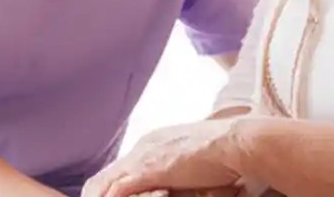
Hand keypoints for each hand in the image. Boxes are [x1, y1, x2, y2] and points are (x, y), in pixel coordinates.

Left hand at [83, 121, 241, 196]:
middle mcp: (143, 147)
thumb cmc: (225, 153)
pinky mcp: (151, 170)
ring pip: (104, 184)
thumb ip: (177, 174)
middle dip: (96, 196)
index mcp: (151, 143)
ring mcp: (145, 157)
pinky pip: (118, 190)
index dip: (108, 189)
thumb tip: (168, 188)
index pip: (118, 170)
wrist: (238, 141)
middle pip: (103, 177)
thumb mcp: (193, 162)